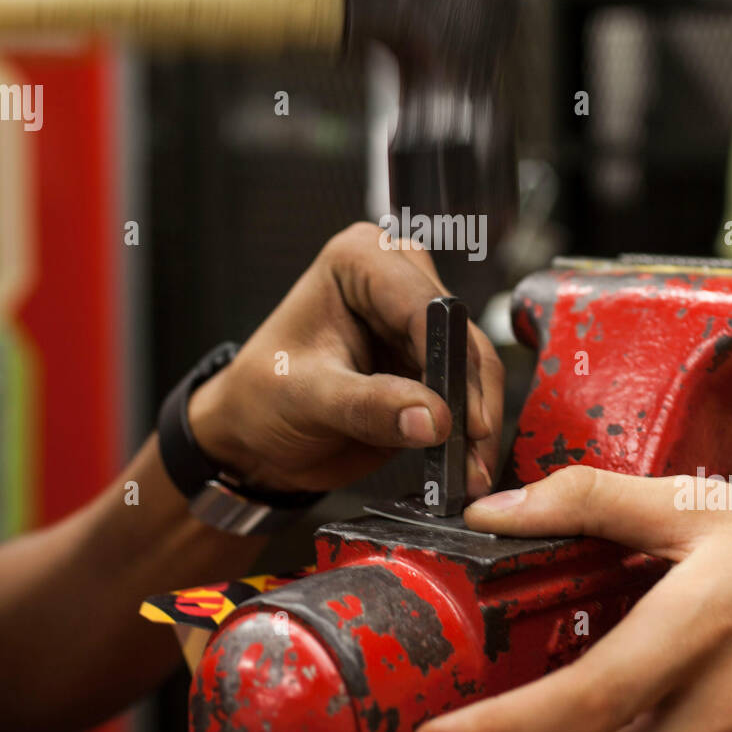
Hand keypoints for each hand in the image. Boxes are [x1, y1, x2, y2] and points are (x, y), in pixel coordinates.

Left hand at [187, 222, 502, 496]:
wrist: (254, 437)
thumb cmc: (260, 397)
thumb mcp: (306, 399)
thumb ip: (369, 406)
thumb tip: (433, 418)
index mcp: (359, 261)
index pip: (423, 305)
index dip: (451, 360)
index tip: (461, 417)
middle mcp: (396, 281)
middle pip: (460, 335)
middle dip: (470, 397)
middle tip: (471, 454)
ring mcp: (416, 323)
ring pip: (474, 367)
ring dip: (476, 420)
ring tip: (471, 470)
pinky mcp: (429, 363)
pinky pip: (466, 393)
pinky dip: (469, 431)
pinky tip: (467, 464)